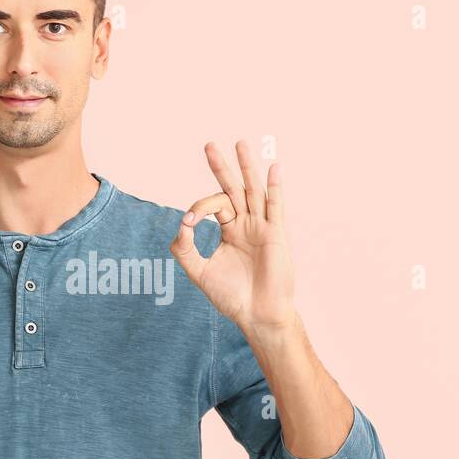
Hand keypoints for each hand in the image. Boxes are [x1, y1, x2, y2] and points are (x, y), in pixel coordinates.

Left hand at [169, 140, 295, 336]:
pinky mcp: (276, 235)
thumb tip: (182, 223)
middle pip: (233, 189)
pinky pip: (276, 207)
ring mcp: (263, 227)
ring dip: (246, 167)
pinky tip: (273, 168)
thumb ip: (185, 249)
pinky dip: (275, 187)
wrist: (257, 314)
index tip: (189, 223)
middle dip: (221, 167)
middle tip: (209, 145)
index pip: (213, 206)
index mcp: (230, 230)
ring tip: (240, 144)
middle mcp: (247, 224)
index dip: (198, 208)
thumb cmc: (232, 297)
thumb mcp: (199, 272)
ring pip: (253, 191)